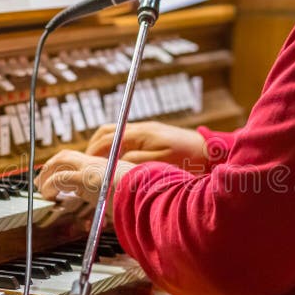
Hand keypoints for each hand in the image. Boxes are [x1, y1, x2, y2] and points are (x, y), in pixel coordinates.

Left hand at [34, 149, 135, 210]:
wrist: (149, 193)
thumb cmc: (143, 197)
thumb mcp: (129, 196)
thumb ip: (117, 201)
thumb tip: (113, 215)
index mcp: (108, 167)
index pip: (82, 161)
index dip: (68, 167)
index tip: (61, 180)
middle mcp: (98, 164)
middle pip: (68, 155)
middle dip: (52, 165)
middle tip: (42, 179)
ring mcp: (91, 169)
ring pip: (61, 160)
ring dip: (47, 172)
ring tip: (41, 187)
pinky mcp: (85, 178)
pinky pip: (59, 178)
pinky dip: (49, 185)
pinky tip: (47, 194)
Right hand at [85, 121, 207, 173]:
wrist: (209, 150)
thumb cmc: (188, 158)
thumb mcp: (161, 163)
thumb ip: (137, 160)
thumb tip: (117, 162)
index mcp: (140, 134)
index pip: (107, 139)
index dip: (93, 153)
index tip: (85, 166)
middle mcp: (140, 128)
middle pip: (106, 132)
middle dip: (93, 147)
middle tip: (86, 164)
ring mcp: (145, 130)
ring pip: (114, 133)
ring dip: (102, 146)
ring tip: (98, 164)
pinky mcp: (151, 135)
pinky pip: (125, 137)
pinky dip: (114, 146)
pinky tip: (116, 161)